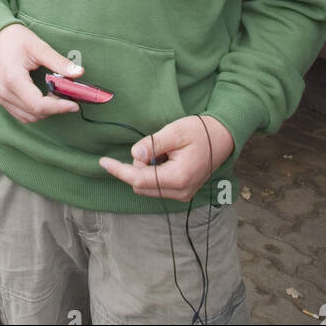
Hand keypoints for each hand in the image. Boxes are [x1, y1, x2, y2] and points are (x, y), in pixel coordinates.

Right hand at [0, 23, 85, 123]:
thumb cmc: (15, 38)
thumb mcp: (39, 47)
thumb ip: (58, 62)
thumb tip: (79, 73)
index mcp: (13, 79)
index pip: (38, 104)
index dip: (59, 107)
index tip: (74, 104)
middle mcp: (5, 92)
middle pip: (35, 113)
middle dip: (55, 108)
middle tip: (69, 96)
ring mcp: (1, 97)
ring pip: (29, 117)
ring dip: (46, 111)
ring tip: (57, 96)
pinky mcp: (2, 98)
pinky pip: (22, 114)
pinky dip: (36, 111)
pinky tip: (45, 99)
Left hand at [98, 115, 234, 200]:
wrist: (222, 138)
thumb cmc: (199, 131)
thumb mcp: (174, 131)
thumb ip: (153, 144)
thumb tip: (134, 156)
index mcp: (177, 177)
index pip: (139, 179)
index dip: (118, 170)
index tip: (103, 162)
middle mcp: (180, 191)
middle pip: (141, 185)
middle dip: (137, 166)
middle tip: (150, 146)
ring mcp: (182, 194)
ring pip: (148, 187)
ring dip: (146, 170)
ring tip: (162, 151)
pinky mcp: (182, 192)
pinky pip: (158, 186)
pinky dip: (154, 173)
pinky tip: (166, 158)